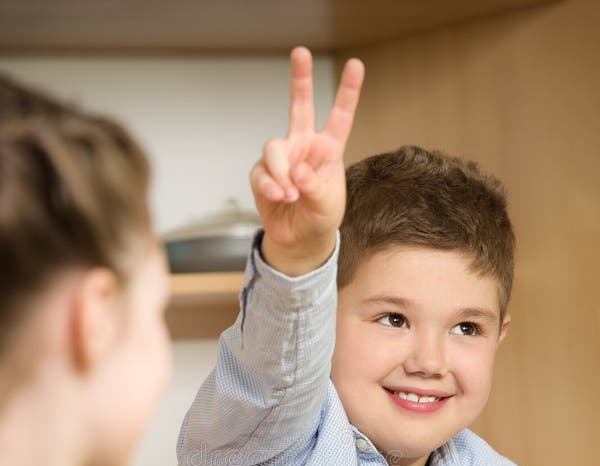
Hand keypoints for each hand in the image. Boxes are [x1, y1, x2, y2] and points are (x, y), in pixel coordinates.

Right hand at [250, 45, 363, 274]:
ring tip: (290, 195)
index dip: (347, 91)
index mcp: (328, 150)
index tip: (356, 64)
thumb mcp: (327, 205)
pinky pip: (262, 173)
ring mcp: (282, 158)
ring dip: (281, 172)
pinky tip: (280, 198)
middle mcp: (304, 146)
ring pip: (273, 148)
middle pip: (299, 105)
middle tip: (300, 51)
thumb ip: (315, 187)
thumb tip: (297, 171)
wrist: (299, 240)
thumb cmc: (319, 218)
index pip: (339, 117)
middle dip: (300, 78)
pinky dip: (271, 187)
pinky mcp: (262, 174)